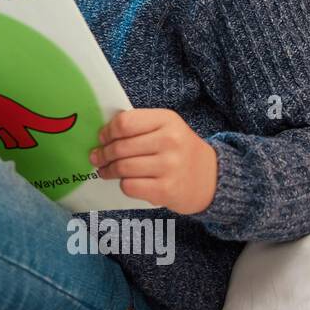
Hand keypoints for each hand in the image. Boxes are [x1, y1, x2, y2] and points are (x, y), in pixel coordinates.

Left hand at [88, 108, 217, 213]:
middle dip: (103, 154)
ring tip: (105, 171)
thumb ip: (138, 126)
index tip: (102, 138)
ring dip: (108, 171)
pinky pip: (130, 186)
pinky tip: (127, 182)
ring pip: (122, 168)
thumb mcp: (165, 127)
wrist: (212, 177)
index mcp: (167, 120)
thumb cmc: (179, 150)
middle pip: (120, 147)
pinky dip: (123, 185)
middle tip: (97, 157)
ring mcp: (169, 166)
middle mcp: (170, 141)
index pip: (124, 123)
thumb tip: (102, 137)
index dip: (107, 132)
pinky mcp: (166, 190)